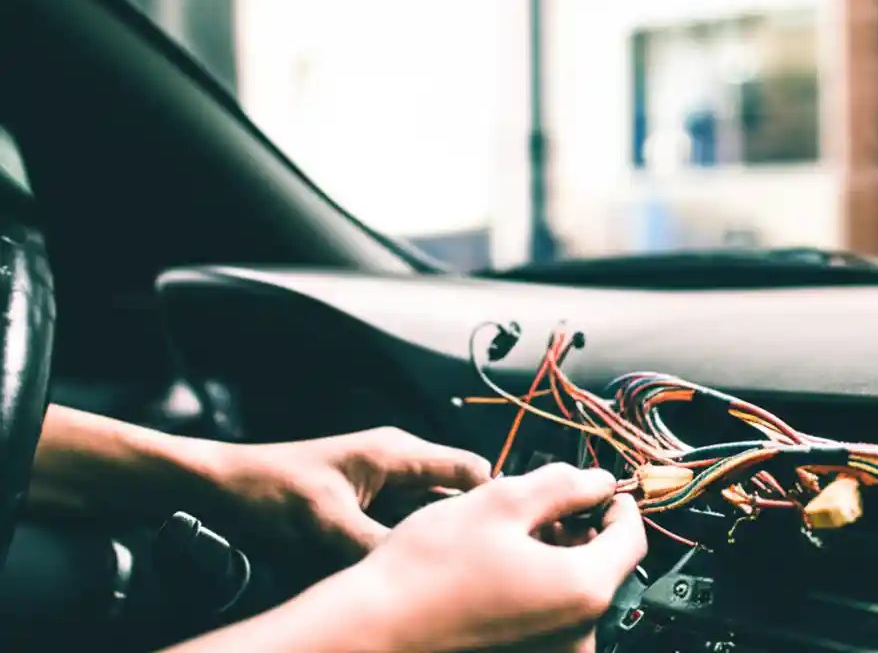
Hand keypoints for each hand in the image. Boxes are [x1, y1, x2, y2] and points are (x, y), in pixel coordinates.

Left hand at [204, 426, 490, 561]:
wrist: (221, 489)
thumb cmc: (268, 491)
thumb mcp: (326, 525)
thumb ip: (377, 547)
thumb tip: (420, 572)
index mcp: (395, 452)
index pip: (469, 469)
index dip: (494, 498)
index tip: (508, 532)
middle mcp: (396, 462)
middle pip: (454, 494)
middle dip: (468, 523)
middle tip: (485, 558)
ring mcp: (381, 483)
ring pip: (430, 512)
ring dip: (437, 536)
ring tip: (454, 566)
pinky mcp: (365, 504)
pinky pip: (404, 523)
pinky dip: (411, 543)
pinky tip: (413, 567)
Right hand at [329, 463, 646, 651]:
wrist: (371, 631)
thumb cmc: (427, 571)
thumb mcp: (501, 502)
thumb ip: (562, 484)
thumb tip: (598, 480)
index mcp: (583, 589)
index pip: (632, 538)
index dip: (618, 503)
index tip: (601, 487)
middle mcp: (577, 634)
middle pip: (601, 566)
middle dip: (579, 528)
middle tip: (541, 505)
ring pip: (571, 591)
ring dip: (554, 556)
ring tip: (509, 534)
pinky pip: (547, 618)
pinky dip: (535, 589)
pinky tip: (497, 570)